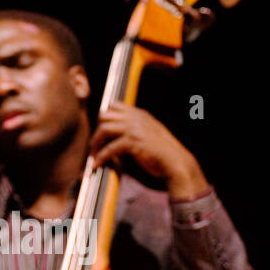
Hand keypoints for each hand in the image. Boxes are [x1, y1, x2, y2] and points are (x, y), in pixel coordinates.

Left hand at [89, 102, 208, 201]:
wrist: (176, 162)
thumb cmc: (163, 151)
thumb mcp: (150, 132)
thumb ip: (136, 128)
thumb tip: (117, 132)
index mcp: (140, 115)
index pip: (114, 105)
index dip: (105, 117)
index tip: (100, 130)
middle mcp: (136, 119)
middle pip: (105, 115)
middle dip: (97, 129)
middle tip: (95, 143)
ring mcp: (134, 129)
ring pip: (104, 129)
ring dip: (95, 143)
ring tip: (93, 154)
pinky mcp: (133, 142)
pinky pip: (110, 148)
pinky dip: (101, 157)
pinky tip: (96, 164)